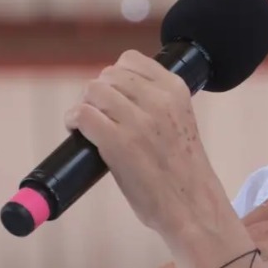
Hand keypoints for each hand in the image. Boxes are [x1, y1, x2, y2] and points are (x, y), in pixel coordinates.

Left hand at [64, 51, 222, 236]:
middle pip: (108, 75)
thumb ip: (158, 103)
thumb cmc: (183, 172)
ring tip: (89, 125)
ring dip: (85, 107)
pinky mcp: (118, 143)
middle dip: (98, 94)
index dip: (115, 77)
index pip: (131, 60)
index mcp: (177, 91)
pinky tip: (77, 131)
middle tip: (99, 115)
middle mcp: (159, 101)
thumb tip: (119, 92)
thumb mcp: (181, 122)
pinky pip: (82, 114)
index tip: (115, 96)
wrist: (193, 207)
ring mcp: (138, 121)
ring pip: (93, 91)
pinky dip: (74, 121)